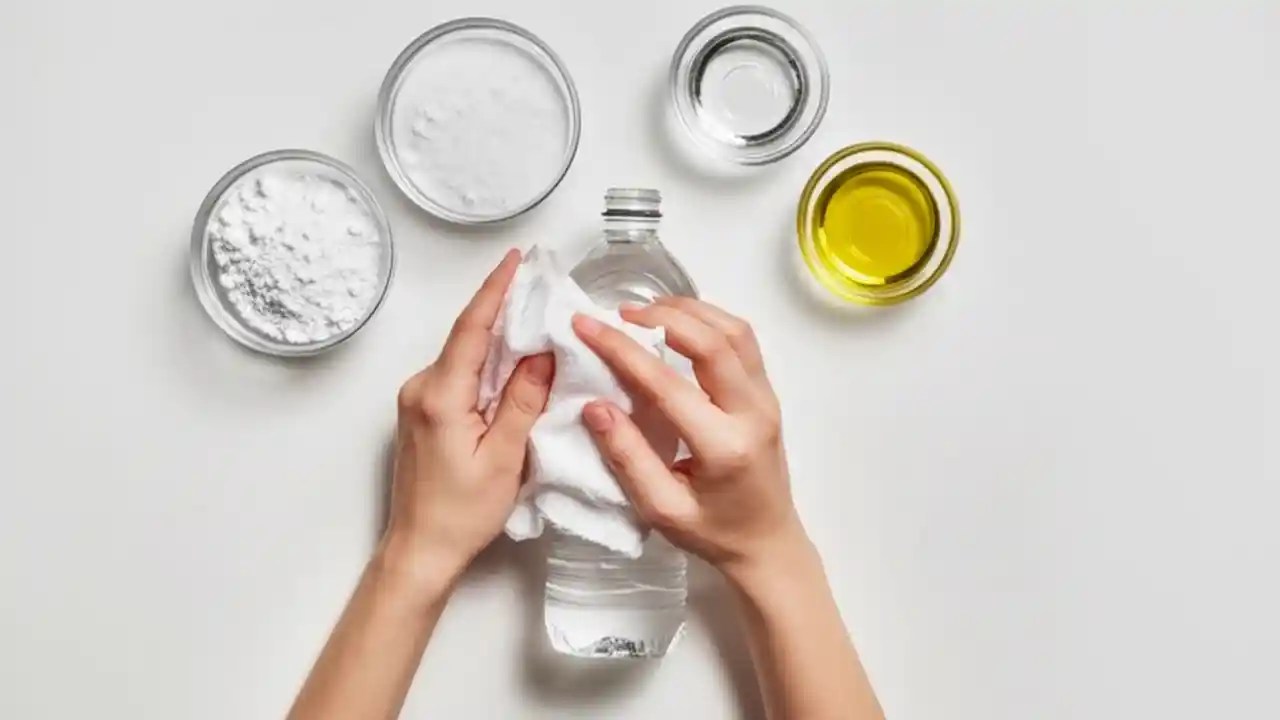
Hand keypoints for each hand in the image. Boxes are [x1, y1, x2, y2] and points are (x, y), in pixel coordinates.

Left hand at [382, 250, 552, 596]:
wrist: (420, 550)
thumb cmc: (462, 513)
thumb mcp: (504, 457)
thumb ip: (522, 401)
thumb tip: (541, 354)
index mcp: (440, 396)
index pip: (471, 329)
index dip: (495, 290)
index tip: (515, 260)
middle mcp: (421, 389)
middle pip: (467, 338)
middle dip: (503, 311)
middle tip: (539, 287)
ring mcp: (417, 400)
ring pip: (463, 357)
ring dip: (497, 342)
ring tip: (536, 325)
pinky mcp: (421, 413)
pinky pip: (458, 376)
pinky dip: (486, 367)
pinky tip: (513, 369)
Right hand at [572, 297, 806, 578]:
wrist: (767, 543)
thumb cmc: (712, 533)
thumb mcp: (661, 509)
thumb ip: (628, 457)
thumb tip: (594, 406)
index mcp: (724, 447)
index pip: (669, 384)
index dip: (624, 350)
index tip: (587, 326)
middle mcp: (753, 414)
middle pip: (713, 342)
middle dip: (663, 317)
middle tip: (619, 313)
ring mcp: (766, 400)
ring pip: (735, 331)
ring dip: (691, 311)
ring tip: (646, 310)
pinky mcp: (768, 394)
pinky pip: (743, 342)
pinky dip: (710, 320)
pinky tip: (679, 322)